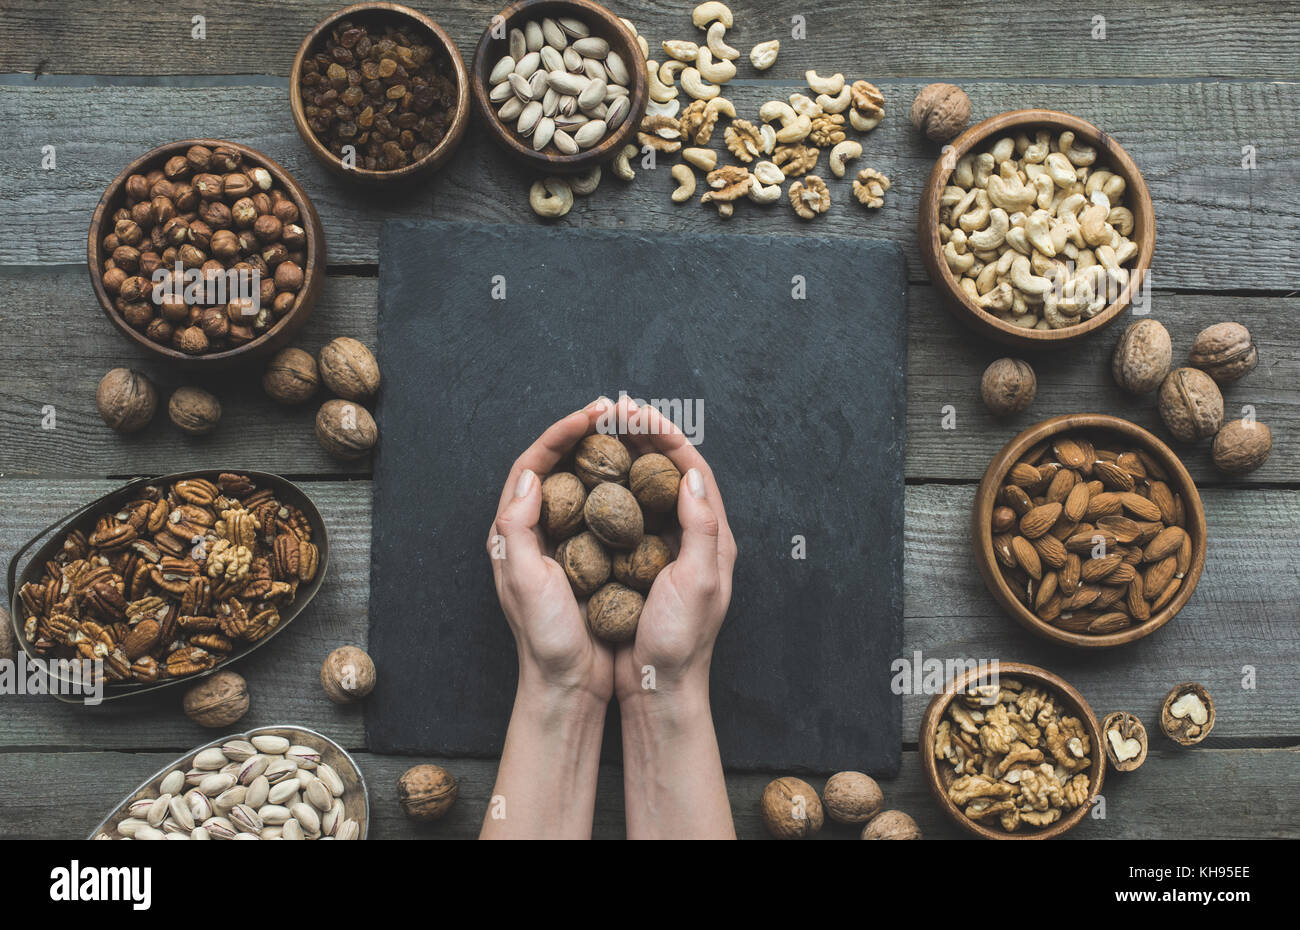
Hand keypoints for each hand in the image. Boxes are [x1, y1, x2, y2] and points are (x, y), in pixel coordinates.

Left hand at [486, 399, 614, 704]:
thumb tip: (530, 476)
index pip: (535, 463)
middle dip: (588, 432)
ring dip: (608, 452)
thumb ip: (518, 528)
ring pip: (586, 481)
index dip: (562, 432)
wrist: (568, 686)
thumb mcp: (524, 582)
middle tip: (618, 408)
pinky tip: (648, 477)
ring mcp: (566, 544)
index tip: (594, 412)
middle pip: (561, 464)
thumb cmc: (545, 639)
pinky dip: (627, 486)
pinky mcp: (592, 558)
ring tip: (634, 429)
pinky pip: (609, 508)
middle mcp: (537, 531)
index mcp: (514, 531)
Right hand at [611, 402, 737, 838]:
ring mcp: (659, 552)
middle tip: (611, 410)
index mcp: (711, 538)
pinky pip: (620, 516)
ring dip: (622, 457)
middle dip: (641, 438)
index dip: (666, 436)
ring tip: (596, 432)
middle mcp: (687, 538)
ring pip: (641, 489)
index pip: (691, 470)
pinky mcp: (633, 567)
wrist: (656, 690)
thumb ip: (701, 527)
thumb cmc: (679, 641)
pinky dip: (604, 491)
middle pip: (666, 472)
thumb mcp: (700, 582)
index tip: (636, 412)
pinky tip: (582, 481)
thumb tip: (691, 475)